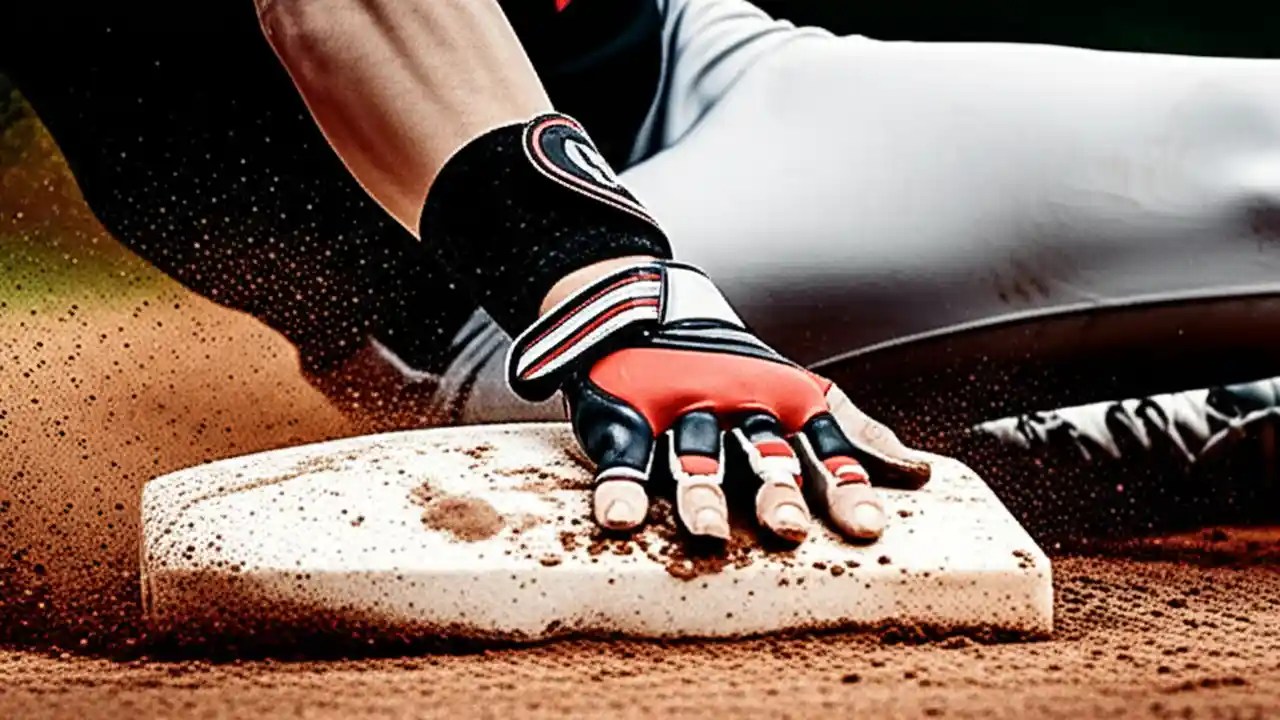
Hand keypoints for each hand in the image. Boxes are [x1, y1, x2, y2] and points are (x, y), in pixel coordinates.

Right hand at [509, 259, 930, 544]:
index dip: (844, 487)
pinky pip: (625, 453)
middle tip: (788, 529)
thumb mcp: (802, 394)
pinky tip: (622, 519)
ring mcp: (682, 409)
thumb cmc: (735, 369)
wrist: (649, 306)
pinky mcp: (627, 413)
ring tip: (710, 534)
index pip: (823, 450)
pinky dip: (623, 484)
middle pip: (761, 454)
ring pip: (695, 454)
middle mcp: (738, 406)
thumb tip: (920, 474)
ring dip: (703, 496)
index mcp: (783, 404)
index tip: (866, 527)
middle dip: (777, 491)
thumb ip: (856, 436)